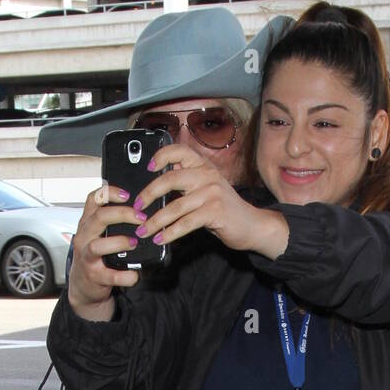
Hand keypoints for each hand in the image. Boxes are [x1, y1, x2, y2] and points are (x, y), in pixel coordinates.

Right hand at [67, 183, 147, 310]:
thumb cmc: (94, 256)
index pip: (93, 200)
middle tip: (141, 219)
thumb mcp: (96, 235)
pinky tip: (134, 274)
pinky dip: (125, 275)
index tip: (127, 195)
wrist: (82, 286)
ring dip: (120, 242)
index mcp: (87, 224)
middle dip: (122, 214)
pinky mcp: (94, 276)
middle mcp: (84, 237)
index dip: (109, 193)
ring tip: (134, 244)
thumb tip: (136, 209)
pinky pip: (110, 276)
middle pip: (99, 218)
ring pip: (98, 245)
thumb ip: (109, 222)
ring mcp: (87, 257)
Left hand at [134, 143, 286, 254]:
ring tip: (143, 231)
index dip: (161, 156)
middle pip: (170, 179)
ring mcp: (212, 193)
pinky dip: (170, 233)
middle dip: (148, 195)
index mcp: (203, 166)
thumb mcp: (207, 189)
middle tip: (136, 208)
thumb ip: (188, 182)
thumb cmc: (226, 210)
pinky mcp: (215, 212)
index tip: (148, 167)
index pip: (180, 150)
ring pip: (175, 206)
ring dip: (155, 221)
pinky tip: (161, 239)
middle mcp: (207, 175)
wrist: (253, 225)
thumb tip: (159, 182)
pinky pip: (186, 223)